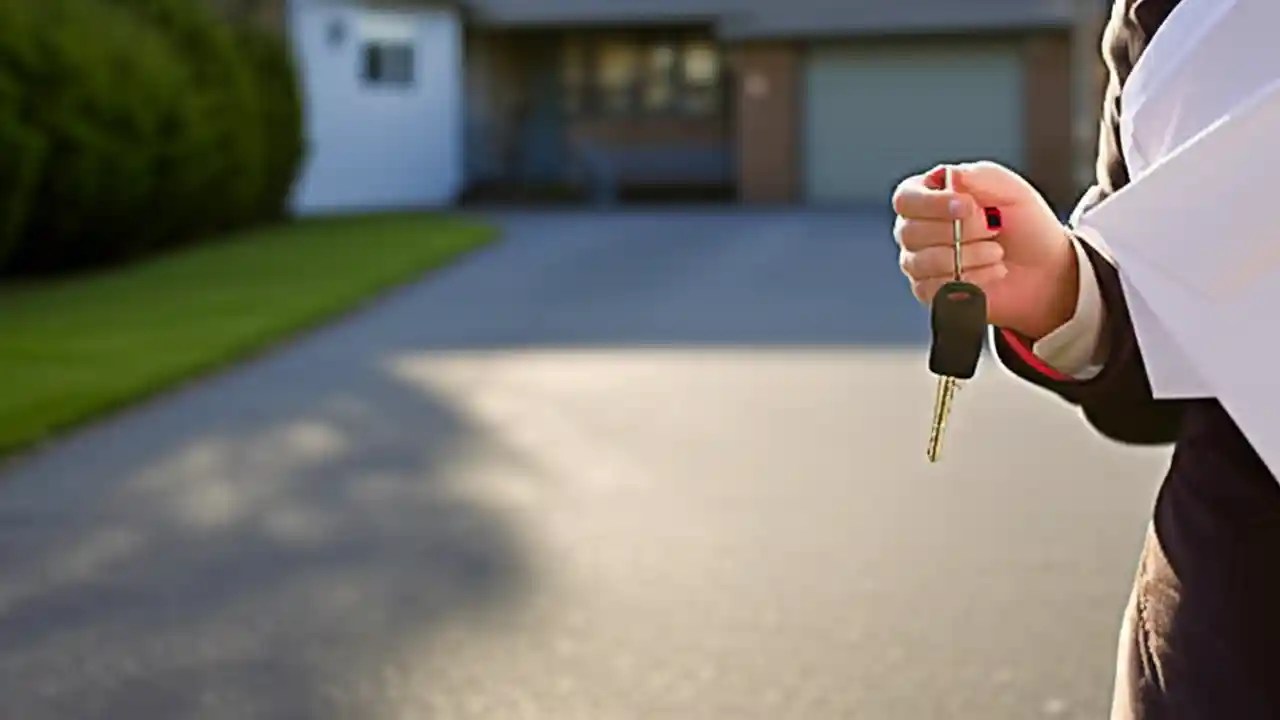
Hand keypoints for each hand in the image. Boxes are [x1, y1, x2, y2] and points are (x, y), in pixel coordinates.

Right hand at [891, 161, 1079, 340]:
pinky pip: (936, 288)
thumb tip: (948, 175)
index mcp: (929, 197)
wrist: (1045, 268)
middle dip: (959, 231)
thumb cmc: (1025, 225)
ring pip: (924, 261)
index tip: (967, 206)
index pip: (906, 199)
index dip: (932, 204)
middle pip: (910, 232)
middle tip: (993, 228)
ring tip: (996, 251)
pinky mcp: (930, 292)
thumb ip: (978, 177)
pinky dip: (972, 278)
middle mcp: (916, 229)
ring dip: (969, 255)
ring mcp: (919, 263)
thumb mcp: (1009, 189)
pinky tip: (992, 271)